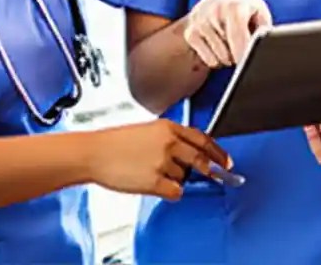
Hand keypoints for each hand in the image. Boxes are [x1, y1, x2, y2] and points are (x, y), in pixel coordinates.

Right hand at [87, 120, 231, 200]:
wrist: (93, 153)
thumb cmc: (114, 143)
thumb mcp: (146, 131)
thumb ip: (170, 138)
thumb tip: (191, 151)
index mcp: (167, 127)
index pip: (202, 139)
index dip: (217, 151)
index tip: (226, 161)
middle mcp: (169, 143)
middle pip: (201, 159)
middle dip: (210, 169)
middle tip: (215, 175)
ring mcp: (163, 162)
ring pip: (184, 177)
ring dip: (175, 179)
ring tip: (152, 172)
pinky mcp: (155, 181)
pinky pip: (175, 192)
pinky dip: (170, 192)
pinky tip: (155, 185)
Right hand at [183, 0, 272, 68]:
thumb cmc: (245, 7)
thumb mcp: (260, 12)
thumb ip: (264, 30)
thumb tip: (267, 46)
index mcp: (234, 6)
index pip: (238, 38)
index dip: (244, 55)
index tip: (249, 63)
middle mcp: (214, 12)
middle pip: (229, 52)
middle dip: (239, 55)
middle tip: (242, 44)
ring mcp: (200, 22)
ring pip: (219, 58)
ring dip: (228, 57)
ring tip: (231, 42)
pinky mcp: (190, 32)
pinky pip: (209, 60)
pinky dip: (216, 59)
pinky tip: (219, 44)